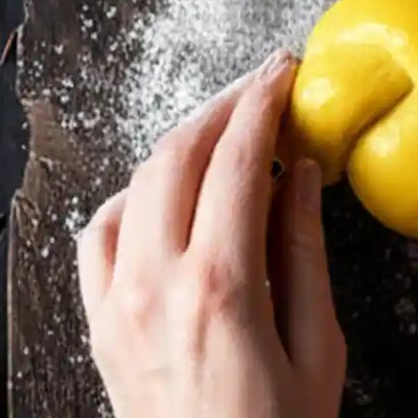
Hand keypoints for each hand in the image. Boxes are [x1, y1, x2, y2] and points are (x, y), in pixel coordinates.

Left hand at [77, 49, 345, 417]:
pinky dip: (132, 197)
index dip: (262, 102)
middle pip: (177, 155)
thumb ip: (304, 251)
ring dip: (179, 143)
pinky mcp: (99, 326)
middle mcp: (155, 285)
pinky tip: (167, 194)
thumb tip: (299, 172)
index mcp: (220, 287)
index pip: (236, 159)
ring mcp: (116, 305)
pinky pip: (98, 235)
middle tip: (263, 84)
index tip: (285, 72)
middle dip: (222, 105)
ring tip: (224, 131)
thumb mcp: (319, 346)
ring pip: (133, 185)